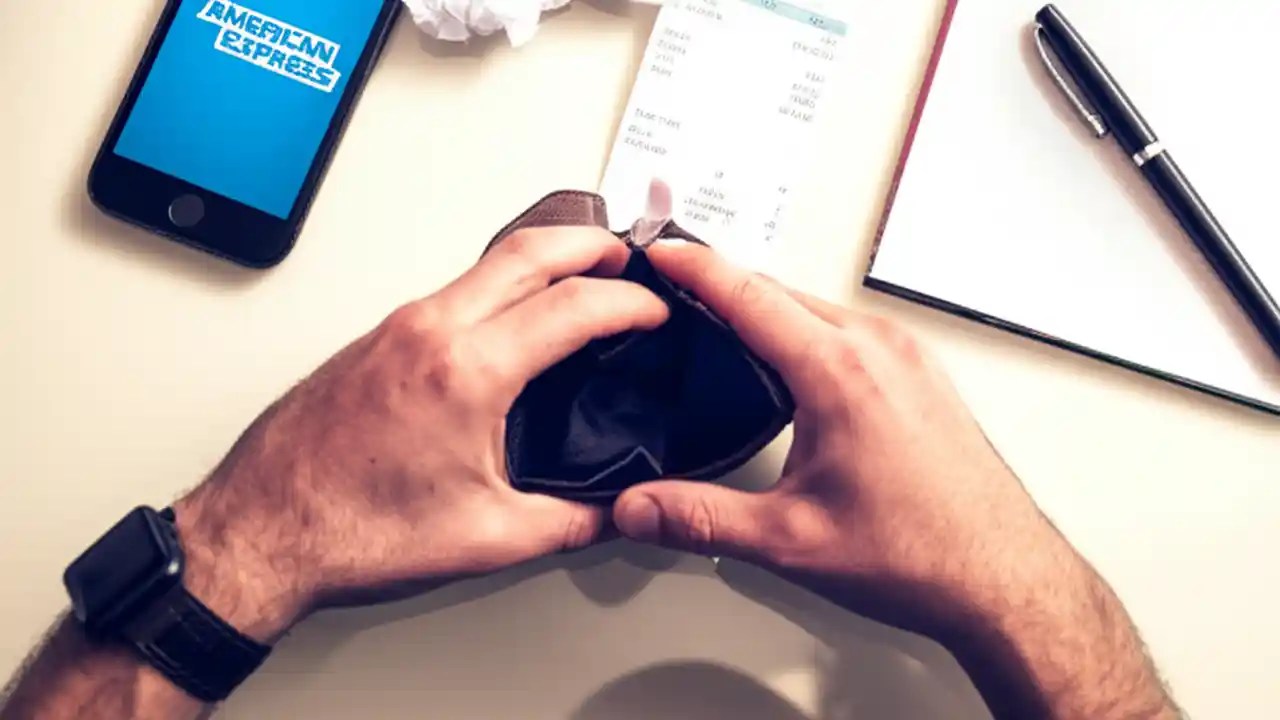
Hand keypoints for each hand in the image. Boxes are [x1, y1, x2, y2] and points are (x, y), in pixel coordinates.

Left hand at [173, 227, 669, 641]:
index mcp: (466, 372)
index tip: (655, 310)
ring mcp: (396, 327)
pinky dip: (500, 283)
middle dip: (592, 244)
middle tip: (629, 257)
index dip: (631, 302)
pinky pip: (453, 288)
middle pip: (529, 250)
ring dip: (544, 258)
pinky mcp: (376, 338)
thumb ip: (572, 521)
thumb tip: (615, 510)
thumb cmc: (349, 531)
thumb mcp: (488, 537)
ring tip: (579, 277)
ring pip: (486, 263)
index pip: (574, 306)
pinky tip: (512, 315)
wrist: (259, 532)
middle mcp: (429, 331)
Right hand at [612, 240, 1070, 636]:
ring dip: (765, 307)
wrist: (1004, 578)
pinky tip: (787, 359)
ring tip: (719, 323)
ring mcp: (906, 356)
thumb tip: (636, 507)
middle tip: (674, 289)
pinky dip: (805, 328)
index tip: (658, 251)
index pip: (748, 294)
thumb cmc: (922, 553)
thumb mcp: (790, 539)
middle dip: (721, 285)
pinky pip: (848, 328)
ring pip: (816, 308)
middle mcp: (878, 348)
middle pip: (779, 291)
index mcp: (839, 372)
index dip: (693, 267)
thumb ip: (699, 517)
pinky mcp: (921, 372)